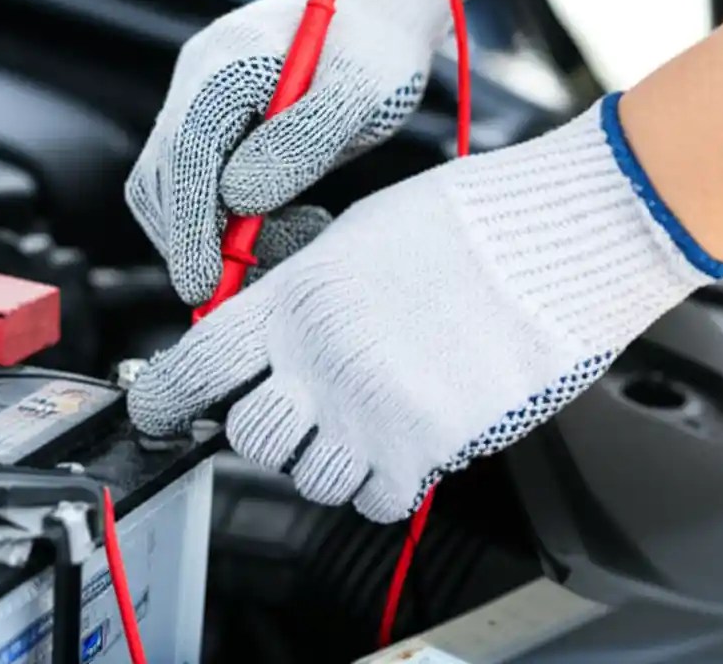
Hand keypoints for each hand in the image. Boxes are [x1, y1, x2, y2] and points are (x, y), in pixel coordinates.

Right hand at [125, 0, 452, 303]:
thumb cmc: (376, 48)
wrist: (379, 10)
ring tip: (297, 238)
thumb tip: (240, 200)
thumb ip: (302, 142)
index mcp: (225, 68)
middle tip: (261, 275)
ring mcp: (199, 103)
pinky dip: (236, 223)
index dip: (189, 228)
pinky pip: (203, 186)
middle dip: (200, 242)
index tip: (203, 285)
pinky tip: (292, 222)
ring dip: (222, 237)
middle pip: (163, 181)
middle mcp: (197, 84)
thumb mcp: (358, 93)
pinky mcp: (214, 126)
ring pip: (177, 191)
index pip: (184, 158)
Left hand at [128, 97, 722, 521]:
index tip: (161, 415)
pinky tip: (402, 445)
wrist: (561, 236)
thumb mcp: (355, 236)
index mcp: (294, 298)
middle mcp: (318, 359)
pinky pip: (373, 500)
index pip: (194, 367)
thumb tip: (261, 334)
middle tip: (299, 409)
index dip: (166, 400)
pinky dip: (380, 484)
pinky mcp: (422, 447)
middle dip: (267, 429)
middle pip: (249, 437)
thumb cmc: (468, 222)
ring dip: (325, 460)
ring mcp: (366, 410)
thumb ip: (297, 294)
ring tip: (361, 423)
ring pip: (306, 478)